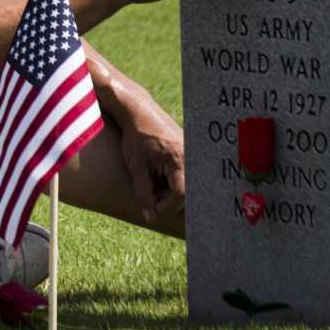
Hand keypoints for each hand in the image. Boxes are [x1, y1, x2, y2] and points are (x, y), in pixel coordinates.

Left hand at [108, 87, 185, 226]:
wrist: (139, 112)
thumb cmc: (136, 138)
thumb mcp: (136, 168)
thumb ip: (144, 194)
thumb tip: (150, 217)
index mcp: (179, 160)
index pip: (181, 195)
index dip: (165, 206)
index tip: (151, 208)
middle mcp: (192, 158)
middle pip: (187, 193)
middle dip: (169, 201)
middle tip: (151, 197)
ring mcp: (193, 155)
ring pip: (187, 186)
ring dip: (171, 192)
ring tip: (153, 183)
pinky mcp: (190, 154)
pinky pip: (186, 176)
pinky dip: (173, 182)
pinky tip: (158, 176)